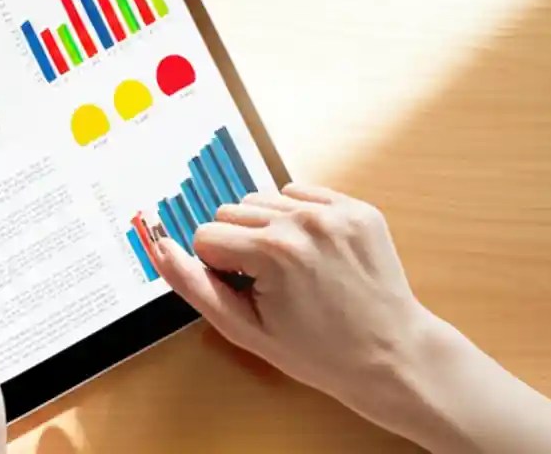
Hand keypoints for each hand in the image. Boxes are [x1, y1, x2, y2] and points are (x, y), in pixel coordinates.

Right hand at [151, 183, 550, 453]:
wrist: (392, 355)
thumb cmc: (319, 351)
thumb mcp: (245, 329)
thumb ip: (193, 284)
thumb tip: (158, 245)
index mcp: (274, 251)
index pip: (206, 237)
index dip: (220, 271)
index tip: (249, 294)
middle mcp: (305, 222)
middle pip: (230, 212)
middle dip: (238, 246)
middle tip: (270, 285)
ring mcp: (336, 212)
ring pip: (262, 200)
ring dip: (265, 229)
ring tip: (292, 269)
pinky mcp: (357, 208)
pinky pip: (301, 194)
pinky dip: (296, 219)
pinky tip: (312, 254)